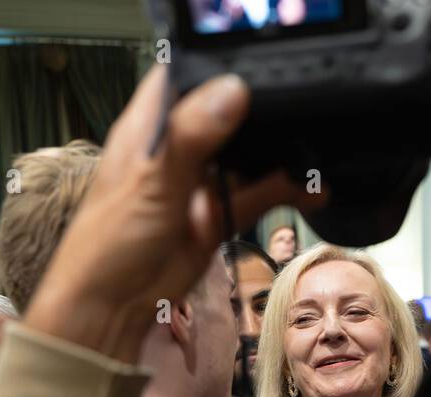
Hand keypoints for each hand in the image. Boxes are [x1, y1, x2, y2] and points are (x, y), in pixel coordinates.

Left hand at [25, 66, 305, 361]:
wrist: (111, 306)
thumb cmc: (112, 240)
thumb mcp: (153, 182)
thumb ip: (191, 137)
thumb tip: (234, 90)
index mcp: (150, 126)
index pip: (184, 75)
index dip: (217, 62)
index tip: (262, 57)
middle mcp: (177, 148)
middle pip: (224, 112)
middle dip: (262, 108)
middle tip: (308, 101)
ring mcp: (199, 182)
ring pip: (245, 155)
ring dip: (279, 152)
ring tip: (319, 145)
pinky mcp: (217, 215)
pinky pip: (255, 195)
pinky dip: (284, 191)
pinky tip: (313, 188)